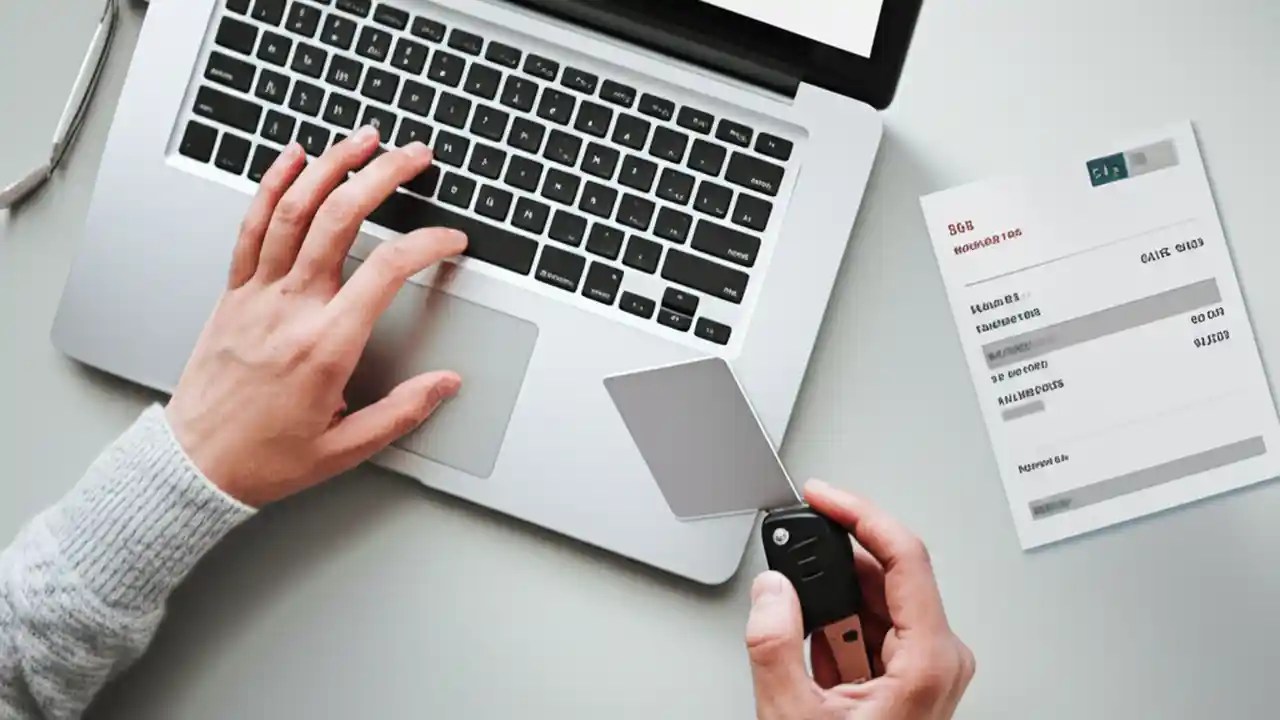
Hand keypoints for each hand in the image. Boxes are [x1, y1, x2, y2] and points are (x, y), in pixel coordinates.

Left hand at [166, 126, 466, 506]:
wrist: (194, 465)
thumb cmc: (266, 458)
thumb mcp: (346, 448)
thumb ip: (403, 412)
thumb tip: (447, 384)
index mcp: (326, 346)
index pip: (388, 271)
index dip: (429, 244)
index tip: (451, 239)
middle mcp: (291, 309)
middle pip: (341, 219)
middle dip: (383, 176)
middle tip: (413, 156)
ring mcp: (257, 295)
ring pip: (294, 211)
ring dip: (330, 166)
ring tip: (362, 141)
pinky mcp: (233, 293)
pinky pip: (251, 227)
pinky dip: (272, 186)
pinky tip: (292, 160)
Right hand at [746, 481, 974, 718]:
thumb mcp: (794, 715)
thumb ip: (775, 643)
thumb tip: (771, 590)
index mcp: (927, 660)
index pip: (904, 557)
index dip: (860, 515)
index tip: (824, 496)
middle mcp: (937, 658)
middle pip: (886, 575)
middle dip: (831, 570)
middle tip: (789, 560)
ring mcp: (925, 667)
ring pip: (872, 602)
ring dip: (829, 608)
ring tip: (801, 639)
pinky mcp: (908, 675)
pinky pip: (868, 629)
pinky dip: (834, 632)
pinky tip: (814, 658)